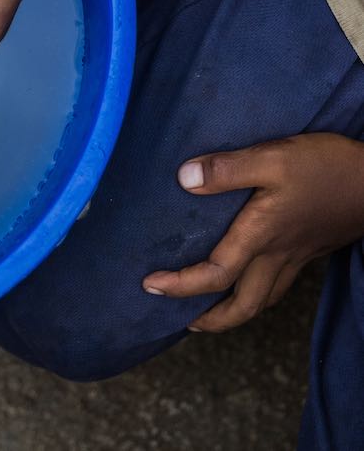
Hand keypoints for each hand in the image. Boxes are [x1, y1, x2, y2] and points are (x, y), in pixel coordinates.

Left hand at [142, 133, 363, 331]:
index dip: (180, 285)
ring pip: (264, 298)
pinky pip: (279, 283)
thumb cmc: (327, 168)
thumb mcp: (273, 157)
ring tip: (212, 310)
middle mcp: (278, 255)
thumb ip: (227, 169)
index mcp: (261, 237)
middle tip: (184, 322)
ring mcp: (298, 255)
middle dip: (213, 320)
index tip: (151, 286)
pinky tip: (252, 278)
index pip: (214, 275)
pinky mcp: (311, 248)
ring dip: (236, 311)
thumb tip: (183, 178)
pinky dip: (259, 291)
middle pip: (244, 306)